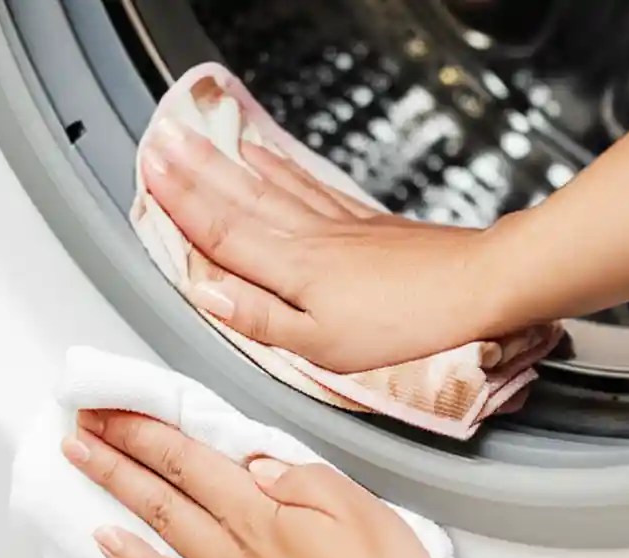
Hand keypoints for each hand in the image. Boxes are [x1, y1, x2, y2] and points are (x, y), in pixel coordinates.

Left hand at [63, 408, 439, 557]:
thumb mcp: (366, 514)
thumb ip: (307, 479)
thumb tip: (259, 459)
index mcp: (267, 511)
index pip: (192, 458)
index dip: (147, 429)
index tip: (114, 408)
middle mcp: (235, 546)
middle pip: (165, 484)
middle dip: (119, 448)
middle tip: (84, 423)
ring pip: (158, 525)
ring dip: (116, 488)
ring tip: (82, 460)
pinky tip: (108, 541)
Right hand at [143, 120, 523, 373]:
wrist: (479, 286)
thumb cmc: (408, 325)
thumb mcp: (325, 346)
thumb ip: (262, 319)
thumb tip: (208, 294)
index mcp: (293, 270)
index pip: (221, 231)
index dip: (180, 201)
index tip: (148, 170)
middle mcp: (309, 238)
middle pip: (239, 198)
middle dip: (194, 170)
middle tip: (161, 141)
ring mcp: (338, 225)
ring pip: (271, 186)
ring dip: (229, 163)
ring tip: (200, 140)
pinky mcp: (365, 223)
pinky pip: (311, 186)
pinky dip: (283, 167)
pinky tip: (271, 156)